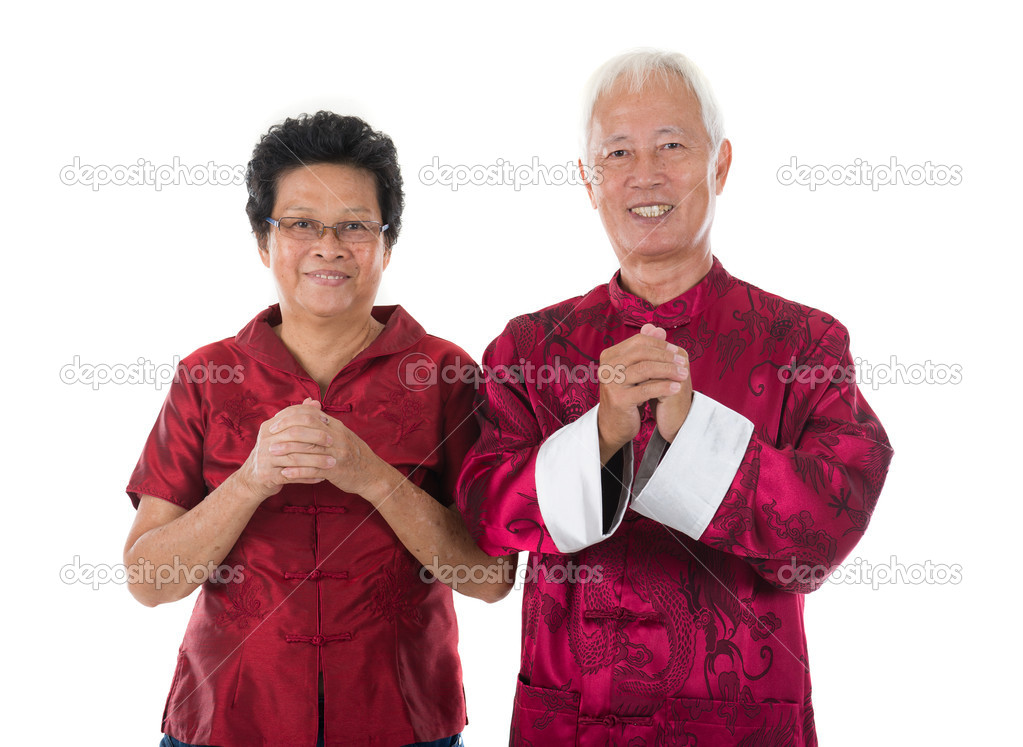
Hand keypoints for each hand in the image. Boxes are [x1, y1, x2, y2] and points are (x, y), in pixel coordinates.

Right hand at [236, 400, 335, 502]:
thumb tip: (314, 401)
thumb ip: (298, 418)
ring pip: (295, 457)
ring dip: (316, 460)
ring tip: (333, 462)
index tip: (328, 422)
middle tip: (332, 441)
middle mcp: (265, 440)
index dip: (311, 416)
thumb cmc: (275, 452)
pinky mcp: (267, 476)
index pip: (292, 415)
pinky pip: (292, 476)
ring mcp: (265, 459)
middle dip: (316, 436)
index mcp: (269, 427)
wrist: (254, 478)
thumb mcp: (283, 434)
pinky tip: (322, 477)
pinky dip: (308, 476)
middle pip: (294, 434)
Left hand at [261, 398, 390, 500]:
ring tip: (272, 453)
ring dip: (287, 450)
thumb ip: (324, 422)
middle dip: (285, 431)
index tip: (275, 421)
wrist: (372, 474)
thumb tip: (308, 407)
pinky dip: (297, 471)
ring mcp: (337, 453)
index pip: (309, 414)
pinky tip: (285, 472)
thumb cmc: (354, 454)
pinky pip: (313, 469)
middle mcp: (336, 436)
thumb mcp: (341, 434)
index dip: (290, 416)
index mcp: (336, 426)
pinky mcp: (336, 470)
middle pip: (306, 428)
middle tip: (270, 436)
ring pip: (307, 448)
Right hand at [597, 323, 690, 462]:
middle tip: (683, 362)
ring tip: (683, 374)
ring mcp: (611, 383)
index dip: (660, 345)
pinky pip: (646, 389)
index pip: (638, 341)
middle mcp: (607, 366)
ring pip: (645, 369)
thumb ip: (646, 349)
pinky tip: (677, 388)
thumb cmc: (627, 395)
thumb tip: (658, 329)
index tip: (676, 351)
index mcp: (610, 355)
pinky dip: (664, 387)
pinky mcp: (618, 399)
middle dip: (666, 357)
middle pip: (642, 353)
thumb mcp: (636, 370)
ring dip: (668, 370)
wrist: (614, 424)